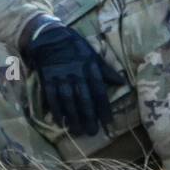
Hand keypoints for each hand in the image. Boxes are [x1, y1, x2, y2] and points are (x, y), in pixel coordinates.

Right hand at [21, 17, 126, 136]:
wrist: (50, 36)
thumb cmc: (75, 47)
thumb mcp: (93, 55)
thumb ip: (106, 70)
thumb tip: (122, 82)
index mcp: (90, 67)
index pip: (99, 90)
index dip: (104, 107)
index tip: (108, 122)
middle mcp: (76, 73)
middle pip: (83, 98)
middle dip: (89, 116)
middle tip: (92, 132)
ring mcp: (60, 77)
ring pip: (68, 100)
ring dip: (73, 117)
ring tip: (78, 131)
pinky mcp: (47, 79)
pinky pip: (52, 97)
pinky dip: (56, 110)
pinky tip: (61, 122)